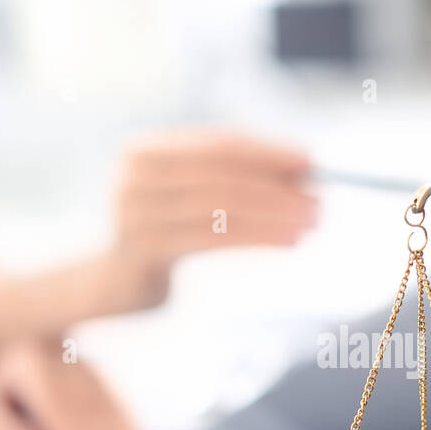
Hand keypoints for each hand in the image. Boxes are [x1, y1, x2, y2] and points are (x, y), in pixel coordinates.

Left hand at [0, 340, 141, 429]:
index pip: (55, 411)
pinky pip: (115, 400)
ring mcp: (82, 366)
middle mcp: (60, 362)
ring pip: (103, 405)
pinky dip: (127, 424)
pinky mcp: (97, 374)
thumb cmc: (1, 387)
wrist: (17, 339)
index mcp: (28, 367)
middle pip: (84, 410)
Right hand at [109, 129, 316, 305]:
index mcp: (148, 149)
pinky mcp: (143, 249)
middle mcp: (136, 174)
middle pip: (223, 174)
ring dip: (275, 213)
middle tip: (319, 200)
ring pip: (222, 207)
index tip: (311, 161)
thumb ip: (235, 180)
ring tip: (312, 222)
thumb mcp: (193, 199)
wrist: (111, 285)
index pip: (220, 144)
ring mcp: (134, 211)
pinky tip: (290, 241)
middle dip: (278, 186)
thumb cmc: (164, 237)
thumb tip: (304, 171)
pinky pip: (213, 238)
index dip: (269, 151)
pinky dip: (258, 237)